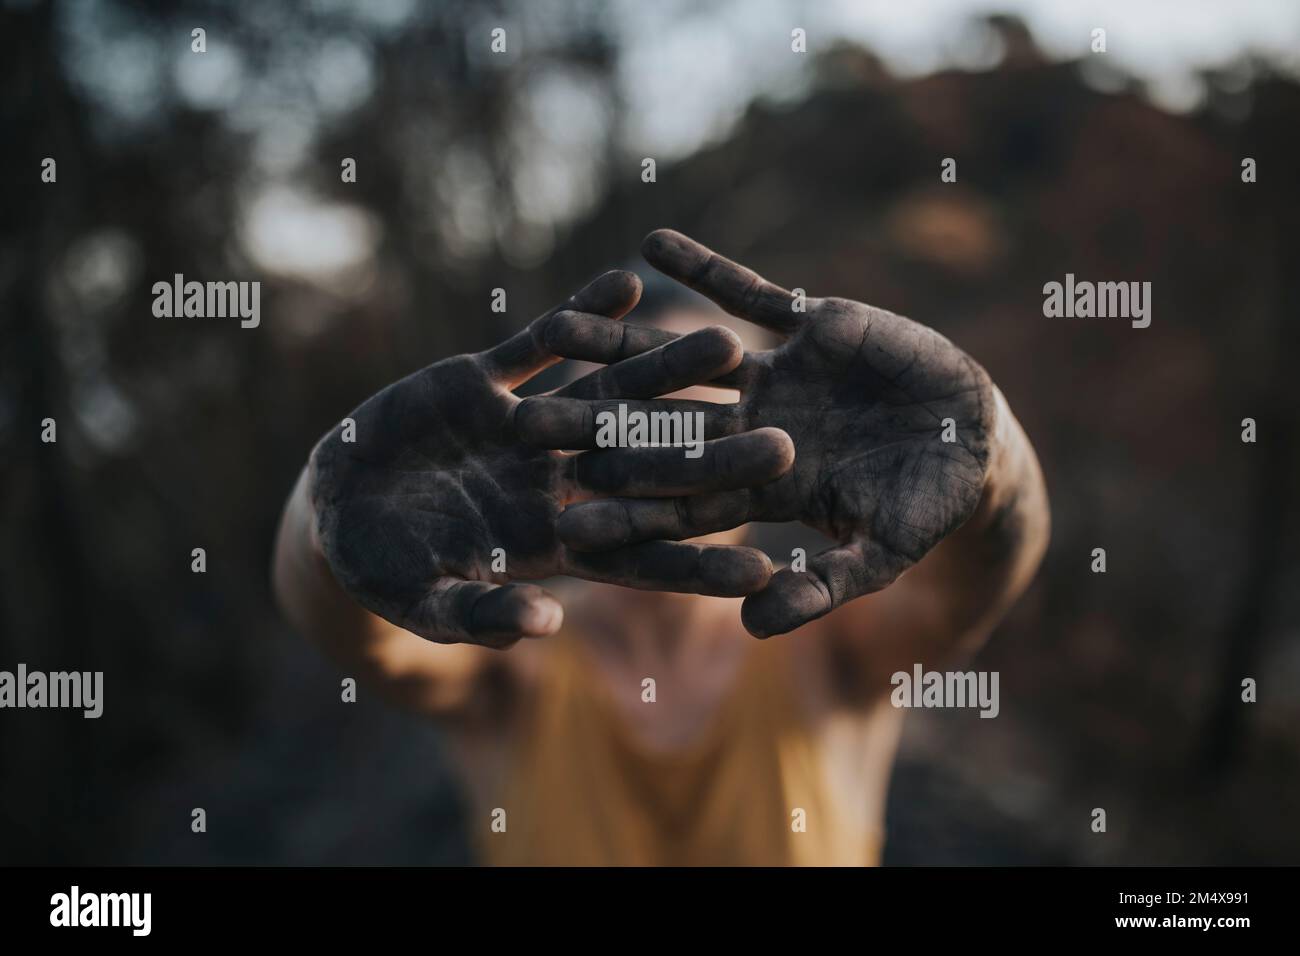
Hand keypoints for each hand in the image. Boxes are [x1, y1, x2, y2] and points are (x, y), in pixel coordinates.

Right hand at [309, 270, 794, 647]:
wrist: (337, 509)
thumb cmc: (386, 573)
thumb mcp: (427, 605)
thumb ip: (483, 615)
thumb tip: (546, 624)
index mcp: (554, 542)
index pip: (639, 555)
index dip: (697, 564)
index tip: (764, 568)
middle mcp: (556, 481)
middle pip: (647, 467)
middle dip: (712, 457)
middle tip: (784, 445)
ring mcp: (527, 427)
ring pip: (610, 394)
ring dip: (665, 371)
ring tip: (728, 343)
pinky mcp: (487, 382)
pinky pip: (542, 343)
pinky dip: (581, 314)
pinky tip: (628, 281)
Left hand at [518, 232, 995, 637]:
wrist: (973, 441)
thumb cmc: (925, 509)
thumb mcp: (880, 555)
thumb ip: (819, 586)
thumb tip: (751, 628)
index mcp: (757, 487)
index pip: (680, 502)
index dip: (626, 508)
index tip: (566, 516)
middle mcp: (748, 428)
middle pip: (657, 425)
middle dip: (593, 422)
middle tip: (523, 417)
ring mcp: (770, 374)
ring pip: (681, 355)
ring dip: (622, 339)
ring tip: (557, 321)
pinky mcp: (803, 324)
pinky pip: (745, 289)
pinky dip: (705, 267)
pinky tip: (653, 240)